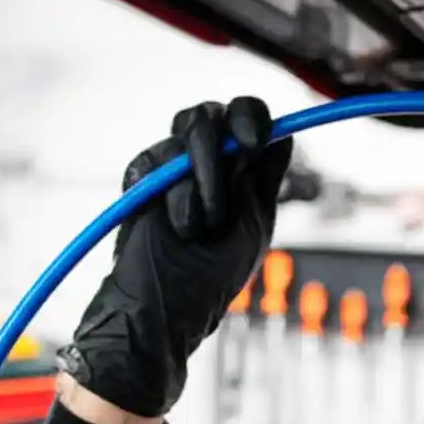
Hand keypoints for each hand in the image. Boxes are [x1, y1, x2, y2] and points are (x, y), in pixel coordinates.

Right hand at [58, 98, 291, 416]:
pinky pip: (153, 159)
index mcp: (244, 170)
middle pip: (214, 114)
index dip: (252, 116)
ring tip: (197, 225)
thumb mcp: (253, 225)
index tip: (253, 141)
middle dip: (219, 148)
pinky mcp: (142, 178)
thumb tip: (281, 134)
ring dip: (198, 177)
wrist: (164, 310)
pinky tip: (176, 227)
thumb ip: (262, 178)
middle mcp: (209, 161)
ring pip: (185, 129)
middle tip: (218, 190)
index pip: (249, 116)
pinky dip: (170, 195)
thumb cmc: (212, 277)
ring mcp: (173, 167)